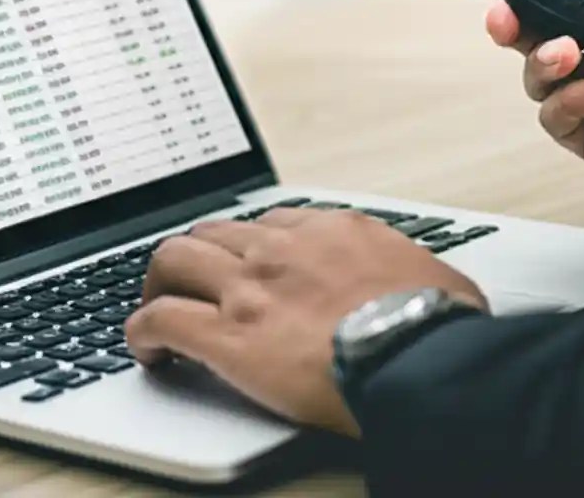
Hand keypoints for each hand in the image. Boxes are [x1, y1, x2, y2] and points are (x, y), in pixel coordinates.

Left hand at [124, 208, 486, 437]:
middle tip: (189, 283)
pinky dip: (143, 333)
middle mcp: (281, 250)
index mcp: (332, 231)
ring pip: (173, 261)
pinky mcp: (226, 336)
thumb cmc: (438, 327)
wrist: (420, 361)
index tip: (246, 264)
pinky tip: (146, 350)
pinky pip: (160, 320)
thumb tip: (438, 290)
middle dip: (195, 256)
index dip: (250, 245)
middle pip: (212, 232)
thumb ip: (416, 275)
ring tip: (155, 308)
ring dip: (158, 284)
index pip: (271, 222)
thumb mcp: (440, 279)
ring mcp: (249, 289)